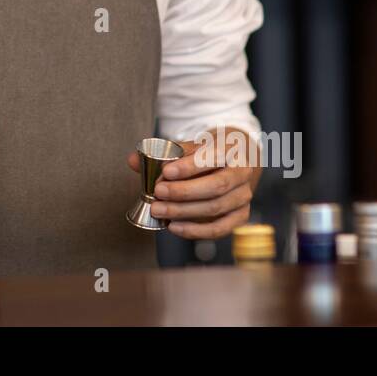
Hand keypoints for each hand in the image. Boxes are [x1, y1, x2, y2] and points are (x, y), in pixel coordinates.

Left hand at [125, 132, 258, 238]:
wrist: (235, 160)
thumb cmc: (208, 152)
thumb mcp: (190, 145)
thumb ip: (163, 152)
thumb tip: (133, 161)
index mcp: (232, 149)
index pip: (213, 157)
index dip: (189, 167)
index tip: (166, 172)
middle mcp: (243, 174)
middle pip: (217, 186)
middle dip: (184, 192)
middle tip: (158, 193)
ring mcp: (244, 196)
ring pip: (216, 208)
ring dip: (184, 211)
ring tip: (159, 210)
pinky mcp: (240, 215)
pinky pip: (218, 228)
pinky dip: (195, 230)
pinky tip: (173, 226)